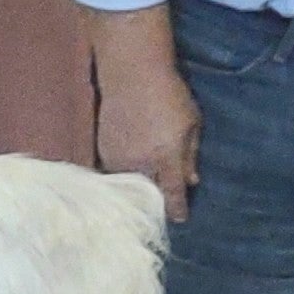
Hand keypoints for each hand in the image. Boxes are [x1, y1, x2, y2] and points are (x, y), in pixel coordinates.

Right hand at [82, 6, 200, 220]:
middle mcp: (139, 163)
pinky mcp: (101, 149)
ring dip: (139, 185)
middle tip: (164, 204)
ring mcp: (117, 158)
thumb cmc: (170, 94)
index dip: (177, 209)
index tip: (181, 220)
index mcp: (165, 158)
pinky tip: (130, 167)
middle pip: (148, 193)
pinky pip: (114, 170)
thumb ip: (190, 154)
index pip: (171, 193)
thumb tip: (192, 180)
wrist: (131, 73)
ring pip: (129, 182)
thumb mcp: (191, 122)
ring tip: (146, 186)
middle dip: (157, 200)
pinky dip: (124, 172)